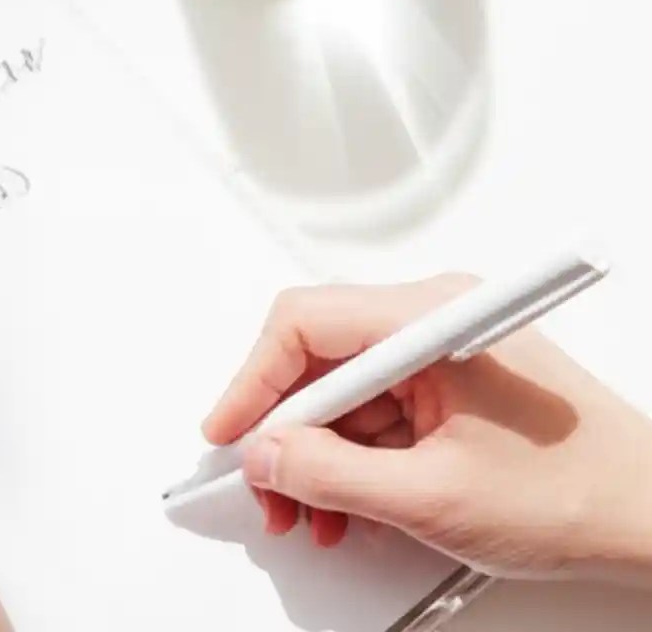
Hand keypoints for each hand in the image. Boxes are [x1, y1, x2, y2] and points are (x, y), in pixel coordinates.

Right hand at [203, 275, 651, 584]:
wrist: (650, 518)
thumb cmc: (579, 493)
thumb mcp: (430, 496)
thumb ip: (331, 474)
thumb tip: (267, 455)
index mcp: (432, 321)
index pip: (305, 324)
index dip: (253, 382)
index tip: (229, 430)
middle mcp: (434, 322)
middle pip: (318, 360)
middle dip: (285, 433)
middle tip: (268, 486)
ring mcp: (442, 352)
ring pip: (343, 394)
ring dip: (317, 455)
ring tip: (311, 511)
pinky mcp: (449, 385)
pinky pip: (376, 412)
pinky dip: (352, 459)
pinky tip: (348, 503)